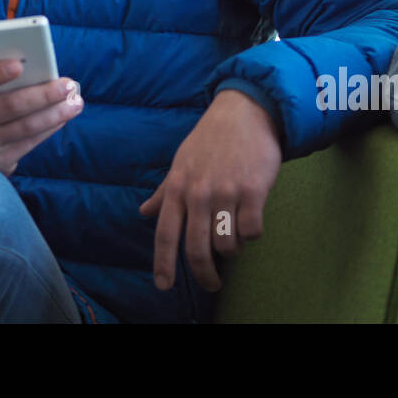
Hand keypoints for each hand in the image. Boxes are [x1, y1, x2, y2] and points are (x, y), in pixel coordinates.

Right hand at [0, 60, 82, 175]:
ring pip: (25, 127)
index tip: (19, 65)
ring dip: (54, 114)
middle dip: (42, 94)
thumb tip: (38, 72)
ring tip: (76, 102)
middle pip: (9, 106)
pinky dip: (50, 128)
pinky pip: (30, 142)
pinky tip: (64, 117)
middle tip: (67, 85)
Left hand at [138, 89, 281, 292]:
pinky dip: (252, 233)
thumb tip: (144, 212)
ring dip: (232, 249)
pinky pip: (252, 231)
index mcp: (178, 186)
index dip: (163, 263)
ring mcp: (226, 192)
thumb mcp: (181, 162)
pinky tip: (251, 220)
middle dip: (204, 274)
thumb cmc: (210, 138)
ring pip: (227, 245)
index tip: (163, 285)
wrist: (245, 112)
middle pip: (196, 249)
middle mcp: (199, 193)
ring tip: (234, 236)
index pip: (165, 234)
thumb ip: (164, 192)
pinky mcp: (253, 191)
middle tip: (212, 284)